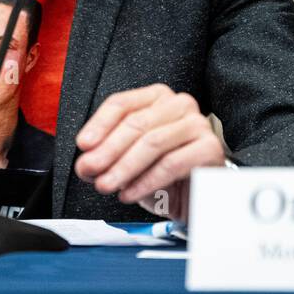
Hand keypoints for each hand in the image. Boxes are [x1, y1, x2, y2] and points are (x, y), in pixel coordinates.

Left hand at [74, 84, 225, 221]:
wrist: (196, 195)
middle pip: (136, 123)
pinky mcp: (210, 149)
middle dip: (108, 149)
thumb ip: (107, 154)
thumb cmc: (163, 174)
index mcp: (157, 98)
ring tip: (106, 185)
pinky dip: (145, 181)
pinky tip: (129, 193)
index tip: (83, 145)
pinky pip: (171, 164)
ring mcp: (198, 125)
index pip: (122, 103)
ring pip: (153, 142)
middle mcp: (179, 105)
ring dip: (123, 167)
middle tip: (88, 169)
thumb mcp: (129, 158)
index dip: (99, 124)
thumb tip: (86, 161)